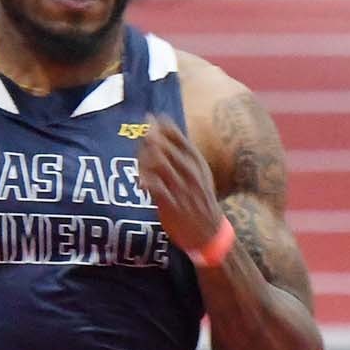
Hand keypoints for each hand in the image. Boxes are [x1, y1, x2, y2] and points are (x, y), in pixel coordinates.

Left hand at [137, 114, 225, 251]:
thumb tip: (163, 132)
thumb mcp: (198, 173)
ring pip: (156, 163)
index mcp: (197, 160)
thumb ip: (182, 155)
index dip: (160, 125)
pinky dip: (144, 181)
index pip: (176, 135)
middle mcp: (190, 170)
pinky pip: (153, 185)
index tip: (150, 119)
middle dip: (147, 141)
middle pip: (162, 146)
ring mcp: (181, 186)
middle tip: (141, 142)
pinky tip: (142, 182)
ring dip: (143, 160)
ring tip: (140, 164)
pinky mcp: (172, 202)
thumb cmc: (200, 198)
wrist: (208, 230)